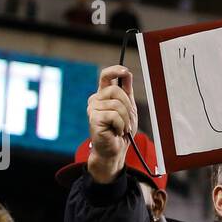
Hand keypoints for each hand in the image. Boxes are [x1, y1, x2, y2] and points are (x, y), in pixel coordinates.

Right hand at [86, 65, 137, 182]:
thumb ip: (126, 91)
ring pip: (117, 104)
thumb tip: (127, 73)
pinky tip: (117, 132)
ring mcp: (92, 109)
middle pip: (116, 91)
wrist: (115, 150)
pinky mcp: (94, 118)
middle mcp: (95, 99)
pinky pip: (114, 115)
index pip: (105, 76)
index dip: (115, 71)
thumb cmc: (121, 130)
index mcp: (103, 95)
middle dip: (128, 106)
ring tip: (123, 128)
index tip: (125, 71)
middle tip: (128, 121)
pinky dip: (121, 125)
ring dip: (126, 119)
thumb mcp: (128, 108)